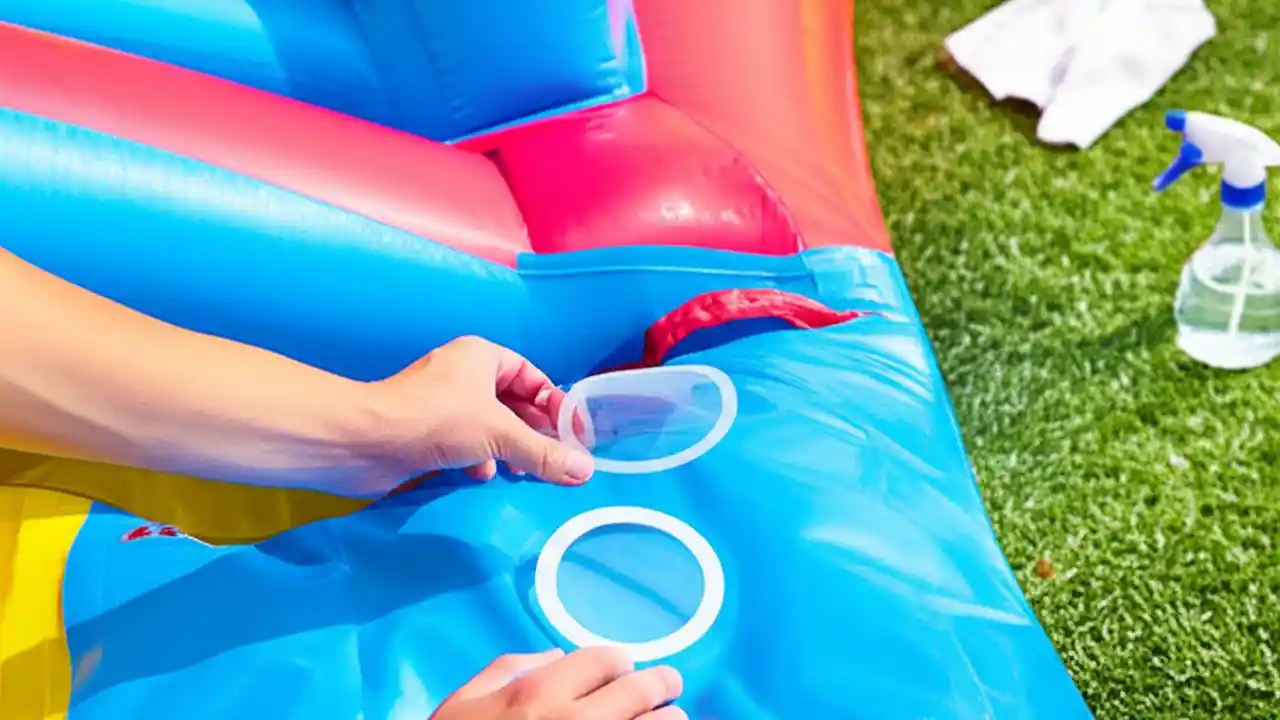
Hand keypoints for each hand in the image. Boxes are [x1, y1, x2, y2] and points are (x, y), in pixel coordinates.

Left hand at [368, 336, 593, 485]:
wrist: (364, 442)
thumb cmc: (434, 421)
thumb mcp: (499, 434)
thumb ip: (544, 453)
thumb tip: (585, 470)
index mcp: (481, 357)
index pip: (532, 376)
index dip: (555, 405)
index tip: (575, 435)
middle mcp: (462, 374)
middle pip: (512, 403)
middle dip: (532, 432)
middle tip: (553, 458)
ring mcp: (441, 403)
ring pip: (489, 425)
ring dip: (506, 448)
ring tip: (519, 470)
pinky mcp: (425, 430)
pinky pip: (464, 442)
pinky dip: (477, 458)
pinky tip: (480, 474)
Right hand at [431, 648, 685, 719]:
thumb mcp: (461, 707)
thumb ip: (506, 670)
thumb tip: (554, 655)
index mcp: (537, 694)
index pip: (607, 659)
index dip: (619, 663)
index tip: (622, 672)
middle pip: (645, 688)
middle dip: (662, 683)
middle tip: (667, 686)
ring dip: (668, 719)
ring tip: (665, 719)